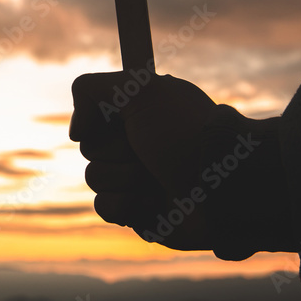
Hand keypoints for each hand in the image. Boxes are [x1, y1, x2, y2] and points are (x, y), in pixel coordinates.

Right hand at [70, 71, 218, 250]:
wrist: (224, 188)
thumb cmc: (187, 135)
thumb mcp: (142, 90)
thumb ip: (93, 88)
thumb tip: (76, 132)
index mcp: (139, 114)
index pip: (93, 114)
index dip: (100, 119)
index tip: (121, 120)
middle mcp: (136, 144)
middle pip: (89, 147)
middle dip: (115, 151)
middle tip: (147, 151)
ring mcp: (136, 179)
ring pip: (94, 178)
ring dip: (124, 178)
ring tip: (156, 180)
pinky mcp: (137, 212)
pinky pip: (104, 207)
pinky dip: (125, 205)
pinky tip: (152, 203)